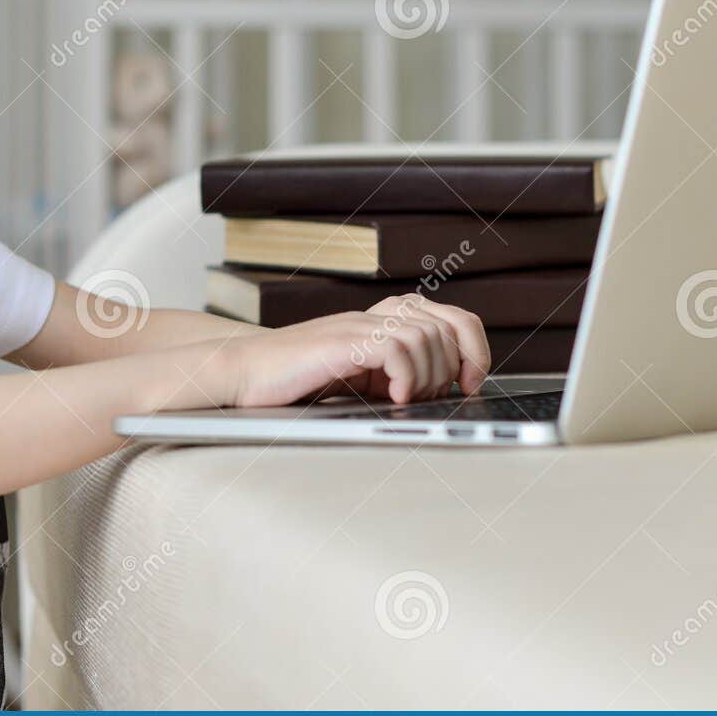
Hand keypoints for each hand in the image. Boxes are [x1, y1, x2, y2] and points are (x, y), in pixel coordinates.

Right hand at [223, 293, 491, 409]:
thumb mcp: (359, 378)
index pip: (454, 316)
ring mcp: (358, 326)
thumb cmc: (295, 382)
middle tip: (431, 397)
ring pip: (425, 336)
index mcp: (383, 320)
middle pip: (448, 326)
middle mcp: (375, 316)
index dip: (474, 348)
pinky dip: (405, 377)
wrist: (242, 373)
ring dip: (427, 376)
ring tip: (405, 399)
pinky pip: (396, 348)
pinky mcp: (341, 342)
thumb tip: (443, 394)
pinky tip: (392, 398)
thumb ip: (394, 375)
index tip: (471, 384)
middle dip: (452, 368)